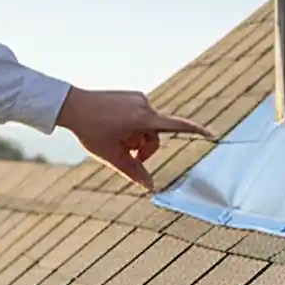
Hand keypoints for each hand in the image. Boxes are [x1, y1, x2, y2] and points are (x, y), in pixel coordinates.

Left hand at [56, 87, 213, 191]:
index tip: (211, 134)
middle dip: (144, 149)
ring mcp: (138, 99)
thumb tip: (151, 187)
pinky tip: (114, 127)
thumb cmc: (91, 131)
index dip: (195, 131)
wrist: (73, 105)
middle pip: (155, 136)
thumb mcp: (112, 156)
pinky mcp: (132, 96)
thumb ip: (133, 172)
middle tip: (127, 156)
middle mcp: (144, 105)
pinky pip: (140, 117)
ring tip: (116, 140)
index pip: (175, 126)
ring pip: (147, 127)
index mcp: (142, 119)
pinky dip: (132, 127)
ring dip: (136, 138)